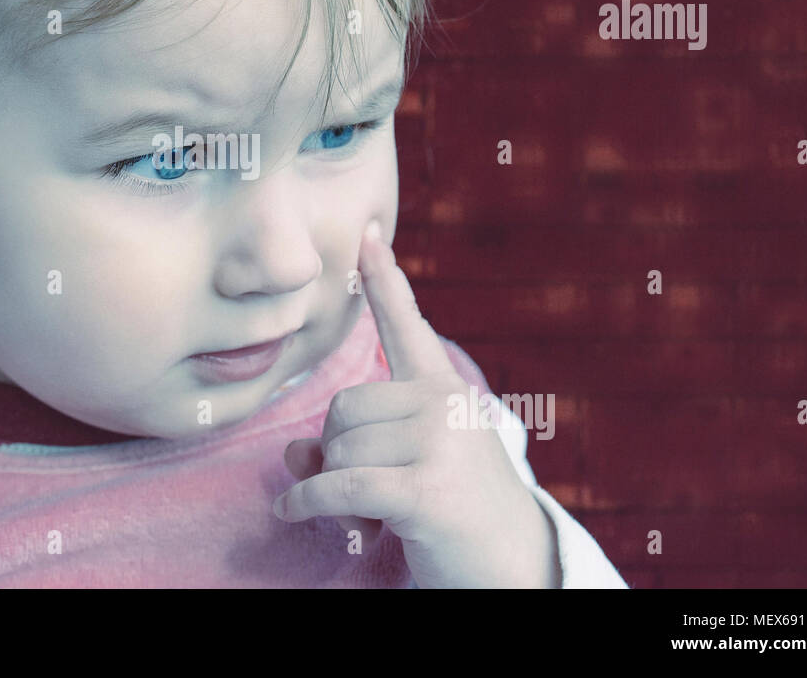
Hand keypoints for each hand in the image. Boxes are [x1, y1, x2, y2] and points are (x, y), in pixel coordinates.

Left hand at [273, 220, 560, 586]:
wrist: (516, 571)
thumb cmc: (456, 516)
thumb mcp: (401, 468)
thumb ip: (349, 446)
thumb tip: (292, 450)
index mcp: (443, 388)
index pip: (407, 325)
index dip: (385, 280)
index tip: (367, 234)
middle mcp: (444, 402)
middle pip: (341, 409)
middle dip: (337, 454)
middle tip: (369, 492)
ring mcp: (438, 441)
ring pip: (337, 450)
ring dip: (336, 490)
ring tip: (378, 514)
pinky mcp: (425, 488)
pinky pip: (338, 486)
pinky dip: (306, 504)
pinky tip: (290, 513)